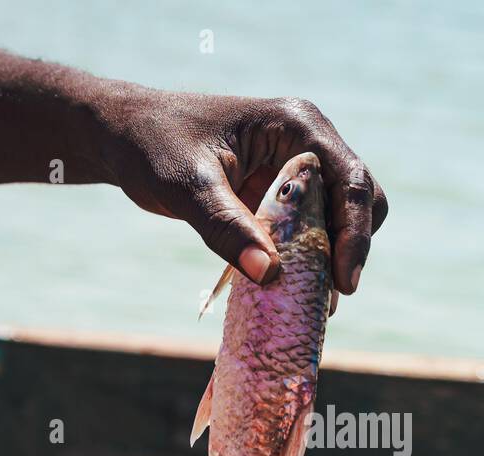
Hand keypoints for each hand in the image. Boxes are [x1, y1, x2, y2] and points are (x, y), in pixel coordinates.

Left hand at [98, 87, 387, 297]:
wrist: (124, 137)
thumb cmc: (153, 146)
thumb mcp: (188, 187)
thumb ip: (227, 228)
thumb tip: (272, 277)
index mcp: (297, 125)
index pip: (352, 180)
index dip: (356, 234)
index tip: (344, 282)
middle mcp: (307, 143)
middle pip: (359, 202)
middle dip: (350, 249)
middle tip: (330, 295)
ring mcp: (296, 169)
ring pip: (340, 220)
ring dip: (331, 259)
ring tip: (312, 302)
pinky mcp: (280, 194)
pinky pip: (311, 230)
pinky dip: (309, 261)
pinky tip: (292, 291)